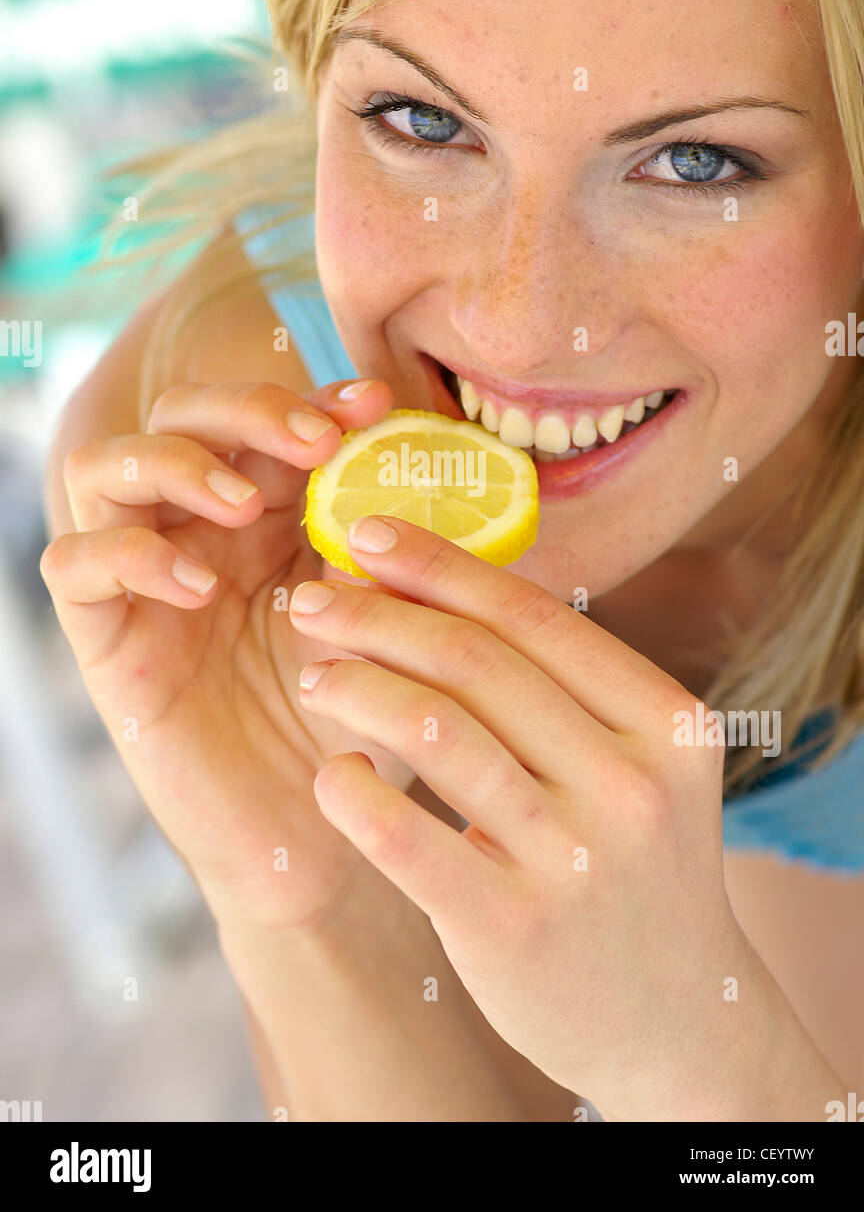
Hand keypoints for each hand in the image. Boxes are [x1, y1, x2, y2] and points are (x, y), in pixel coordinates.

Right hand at [40, 379, 421, 930]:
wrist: (312, 830)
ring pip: (103, 466)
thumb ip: (394, 551)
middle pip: (180, 415)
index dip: (313, 398)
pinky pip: (74, 563)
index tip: (371, 406)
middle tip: (313, 444)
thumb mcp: (388, 623)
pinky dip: (130, 554)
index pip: (267, 421)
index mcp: (271, 515)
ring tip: (242, 504)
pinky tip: (198, 587)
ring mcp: (143, 578)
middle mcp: (199, 532)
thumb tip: (425, 468)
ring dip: (174, 463)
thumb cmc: (359, 722)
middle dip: (245, 410)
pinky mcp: (104, 637)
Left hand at [288, 515, 758, 1113]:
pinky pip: (402, 831)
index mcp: (668, 721)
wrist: (676, 1014)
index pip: (533, 616)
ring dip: (355, 687)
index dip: (439, 566)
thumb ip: (561, 687)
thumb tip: (434, 584)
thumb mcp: (635, 764)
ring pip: (435, 731)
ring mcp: (576, 857)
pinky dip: (351, 787)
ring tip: (314, 676)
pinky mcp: (512, 925)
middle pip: (476, 663)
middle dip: (377, 616)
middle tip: (311, 601)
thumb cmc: (633, 863)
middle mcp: (633, 782)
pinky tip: (331, 772)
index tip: (369, 534)